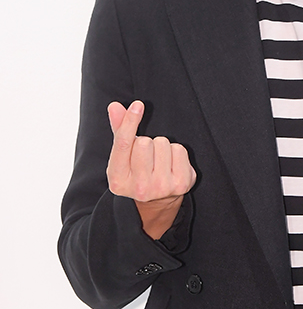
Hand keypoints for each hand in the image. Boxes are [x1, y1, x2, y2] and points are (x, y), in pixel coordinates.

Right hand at [106, 101, 196, 238]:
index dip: (130, 122)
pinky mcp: (181, 184)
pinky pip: (179, 149)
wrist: (155, 203)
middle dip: (146, 142)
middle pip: (144, 142)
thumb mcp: (122, 158)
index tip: (138, 105)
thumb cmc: (136, 174)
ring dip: (161, 148)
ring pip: (163, 143)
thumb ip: (118, 131)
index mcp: (118, 180)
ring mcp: (162, 187)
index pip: (123, 144)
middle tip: (146, 157)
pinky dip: (175, 153)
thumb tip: (115, 106)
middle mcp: (139, 187)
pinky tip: (170, 165)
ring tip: (158, 162)